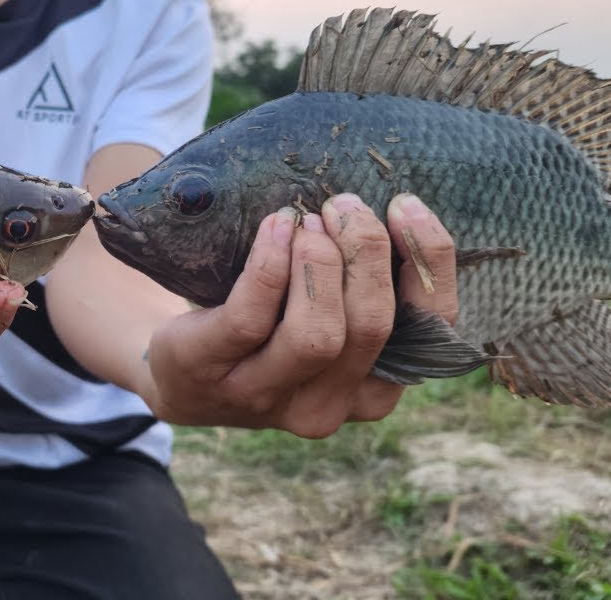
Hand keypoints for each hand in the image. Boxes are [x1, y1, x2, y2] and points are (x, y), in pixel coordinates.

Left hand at [139, 193, 457, 437]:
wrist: (178, 373)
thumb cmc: (270, 329)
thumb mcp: (327, 318)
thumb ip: (361, 287)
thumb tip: (391, 211)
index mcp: (372, 391)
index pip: (432, 331)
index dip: (428, 263)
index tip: (405, 206)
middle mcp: (326, 407)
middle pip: (371, 326)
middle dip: (366, 252)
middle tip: (344, 204)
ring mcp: (265, 396)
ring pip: (316, 335)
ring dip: (318, 263)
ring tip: (306, 219)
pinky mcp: (210, 370)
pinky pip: (250, 318)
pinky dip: (270, 265)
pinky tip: (275, 228)